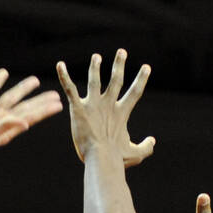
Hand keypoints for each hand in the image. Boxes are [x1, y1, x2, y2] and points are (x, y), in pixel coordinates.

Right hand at [0, 69, 61, 158]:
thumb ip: (6, 128)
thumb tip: (26, 124)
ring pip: (9, 98)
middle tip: (54, 94)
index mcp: (5, 130)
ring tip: (34, 80)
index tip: (58, 104)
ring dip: (22, 89)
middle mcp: (0, 122)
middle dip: (39, 101)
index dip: (44, 110)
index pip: (29, 117)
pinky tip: (4, 73)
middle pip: (24, 108)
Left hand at [56, 50, 154, 165]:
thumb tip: (152, 140)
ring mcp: (93, 105)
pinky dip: (64, 76)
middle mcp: (108, 105)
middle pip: (116, 80)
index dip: (141, 79)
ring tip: (96, 57)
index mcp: (121, 113)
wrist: (101, 160)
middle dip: (119, 65)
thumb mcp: (136, 154)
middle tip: (121, 52)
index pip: (135, 92)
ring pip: (94, 80)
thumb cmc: (117, 159)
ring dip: (95, 67)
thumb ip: (146, 146)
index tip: (146, 67)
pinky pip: (70, 89)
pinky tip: (60, 65)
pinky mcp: (78, 109)